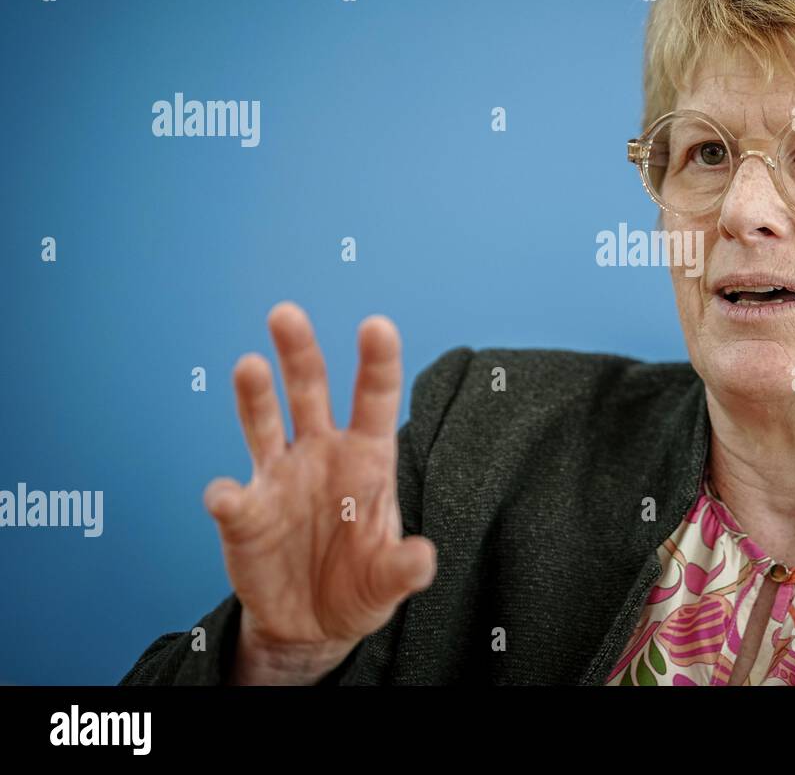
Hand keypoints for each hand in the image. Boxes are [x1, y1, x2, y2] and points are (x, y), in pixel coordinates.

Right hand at [203, 302, 436, 682]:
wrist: (312, 625)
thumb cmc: (359, 585)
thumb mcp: (390, 582)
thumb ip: (405, 568)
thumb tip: (423, 558)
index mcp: (367, 458)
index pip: (375, 399)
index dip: (377, 362)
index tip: (376, 325)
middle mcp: (320, 454)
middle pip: (308, 391)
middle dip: (299, 352)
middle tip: (286, 313)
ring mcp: (279, 478)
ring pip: (263, 423)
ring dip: (254, 395)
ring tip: (250, 365)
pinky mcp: (244, 513)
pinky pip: (231, 497)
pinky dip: (226, 494)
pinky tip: (226, 495)